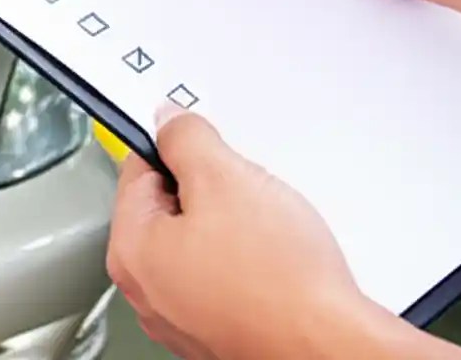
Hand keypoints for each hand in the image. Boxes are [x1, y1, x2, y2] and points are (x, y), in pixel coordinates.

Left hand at [107, 106, 460, 359]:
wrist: (329, 347)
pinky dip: (245, 262)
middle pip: (167, 209)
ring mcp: (181, 314)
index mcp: (131, 250)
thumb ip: (187, 140)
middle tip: (245, 195)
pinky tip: (274, 263)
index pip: (137, 170)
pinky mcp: (217, 327)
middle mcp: (147, 290)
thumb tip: (168, 122)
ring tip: (266, 233)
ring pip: (198, 242)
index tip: (201, 142)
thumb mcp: (226, 178)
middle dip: (207, 190)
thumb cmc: (279, 283)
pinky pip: (222, 276)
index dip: (175, 147)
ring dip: (228, 225)